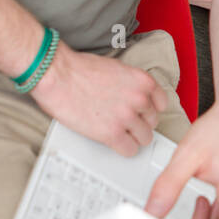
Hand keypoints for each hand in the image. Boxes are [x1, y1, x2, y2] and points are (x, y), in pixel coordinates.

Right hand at [27, 43, 167, 156]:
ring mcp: (126, 117)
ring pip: (144, 138)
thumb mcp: (116, 68)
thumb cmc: (79, 69)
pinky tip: (114, 142)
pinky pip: (130, 150)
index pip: (161, 104)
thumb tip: (135, 97)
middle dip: (139, 123)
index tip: (142, 113)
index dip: (149, 109)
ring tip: (119, 133)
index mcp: (142, 81)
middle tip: (124, 122)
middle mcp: (139, 99)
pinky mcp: (111, 134)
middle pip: (152, 123)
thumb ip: (131, 84)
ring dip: (132, 137)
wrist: (58, 75)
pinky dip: (123, 149)